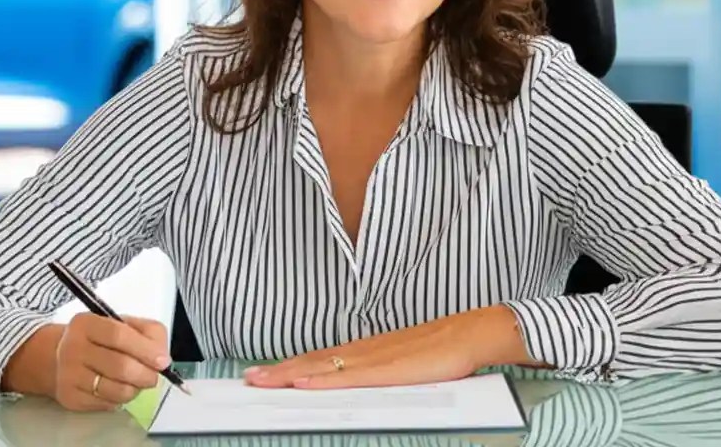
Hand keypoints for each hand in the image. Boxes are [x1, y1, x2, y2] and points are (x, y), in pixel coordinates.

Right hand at [51, 313, 170, 411]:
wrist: (58, 358)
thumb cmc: (98, 340)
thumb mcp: (120, 324)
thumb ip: (146, 333)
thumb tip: (162, 359)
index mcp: (86, 323)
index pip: (119, 335)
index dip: (145, 349)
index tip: (163, 362)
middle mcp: (73, 347)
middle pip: (120, 366)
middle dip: (145, 375)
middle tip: (153, 377)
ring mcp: (68, 374)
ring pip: (116, 390)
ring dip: (135, 389)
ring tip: (135, 383)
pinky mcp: (69, 397)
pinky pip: (107, 404)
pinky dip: (119, 399)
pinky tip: (116, 389)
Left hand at [243, 305, 535, 389]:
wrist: (472, 334)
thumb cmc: (444, 352)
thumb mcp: (406, 366)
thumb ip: (384, 375)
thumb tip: (369, 386)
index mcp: (367, 351)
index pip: (320, 359)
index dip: (291, 367)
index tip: (265, 372)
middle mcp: (363, 352)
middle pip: (312, 362)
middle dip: (278, 371)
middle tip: (248, 378)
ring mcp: (373, 358)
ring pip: (322, 367)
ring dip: (289, 375)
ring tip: (262, 380)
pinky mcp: (387, 369)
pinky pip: (347, 376)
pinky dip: (321, 380)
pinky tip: (302, 384)